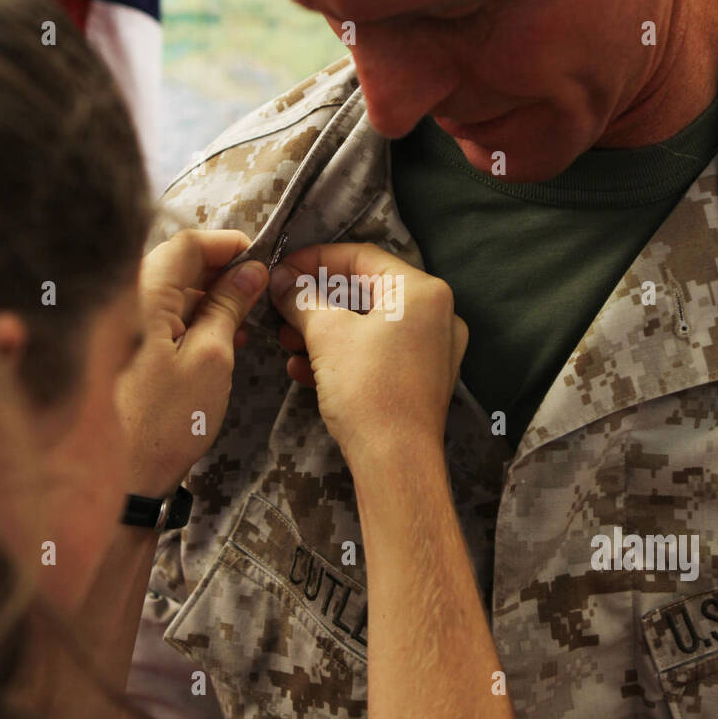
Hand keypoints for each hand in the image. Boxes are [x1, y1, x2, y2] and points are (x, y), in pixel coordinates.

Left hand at [117, 230, 267, 496]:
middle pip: (177, 263)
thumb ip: (230, 305)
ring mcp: (118, 323)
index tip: (261, 261)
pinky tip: (217, 340)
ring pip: (169, 290)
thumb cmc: (164, 421)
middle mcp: (121, 299)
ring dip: (207, 298)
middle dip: (220, 273)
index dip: (230, 246)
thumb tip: (251, 270)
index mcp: (141, 292)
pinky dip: (189, 320)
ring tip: (243, 322)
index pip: (189, 244)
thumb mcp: (212, 357)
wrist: (121, 478)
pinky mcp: (120, 346)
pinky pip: (157, 315)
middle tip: (257, 293)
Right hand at [267, 243, 465, 467]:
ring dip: (322, 331)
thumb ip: (301, 298)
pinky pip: (377, 354)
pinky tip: (304, 370)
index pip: (361, 256)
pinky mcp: (421, 380)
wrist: (396, 462)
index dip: (315, 259)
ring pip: (367, 326)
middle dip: (315, 302)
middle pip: (364, 292)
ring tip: (287, 343)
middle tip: (281, 309)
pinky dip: (342, 356)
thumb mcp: (326, 335)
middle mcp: (436, 314)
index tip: (282, 269)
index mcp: (422, 291)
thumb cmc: (368, 390)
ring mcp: (432, 349)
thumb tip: (280, 279)